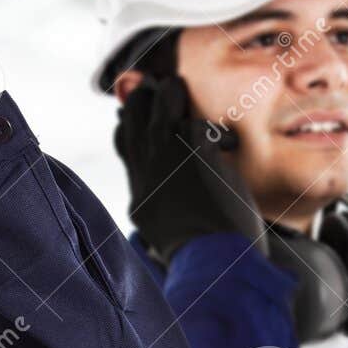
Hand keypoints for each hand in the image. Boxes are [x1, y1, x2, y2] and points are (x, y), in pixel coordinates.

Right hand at [114, 76, 265, 263]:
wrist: (213, 263)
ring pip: (161, 108)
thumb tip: (151, 206)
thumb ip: (157, 207)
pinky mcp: (196, 155)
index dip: (127, 123)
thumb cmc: (197, 256)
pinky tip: (225, 143)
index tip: (134, 113)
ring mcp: (169, 160)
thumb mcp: (162, 233)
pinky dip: (213, 131)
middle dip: (143, 98)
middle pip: (134, 117)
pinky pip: (199, 125)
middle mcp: (148, 171)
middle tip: (155, 87)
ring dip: (171, 94)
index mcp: (139, 191)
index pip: (122, 142)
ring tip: (177, 84)